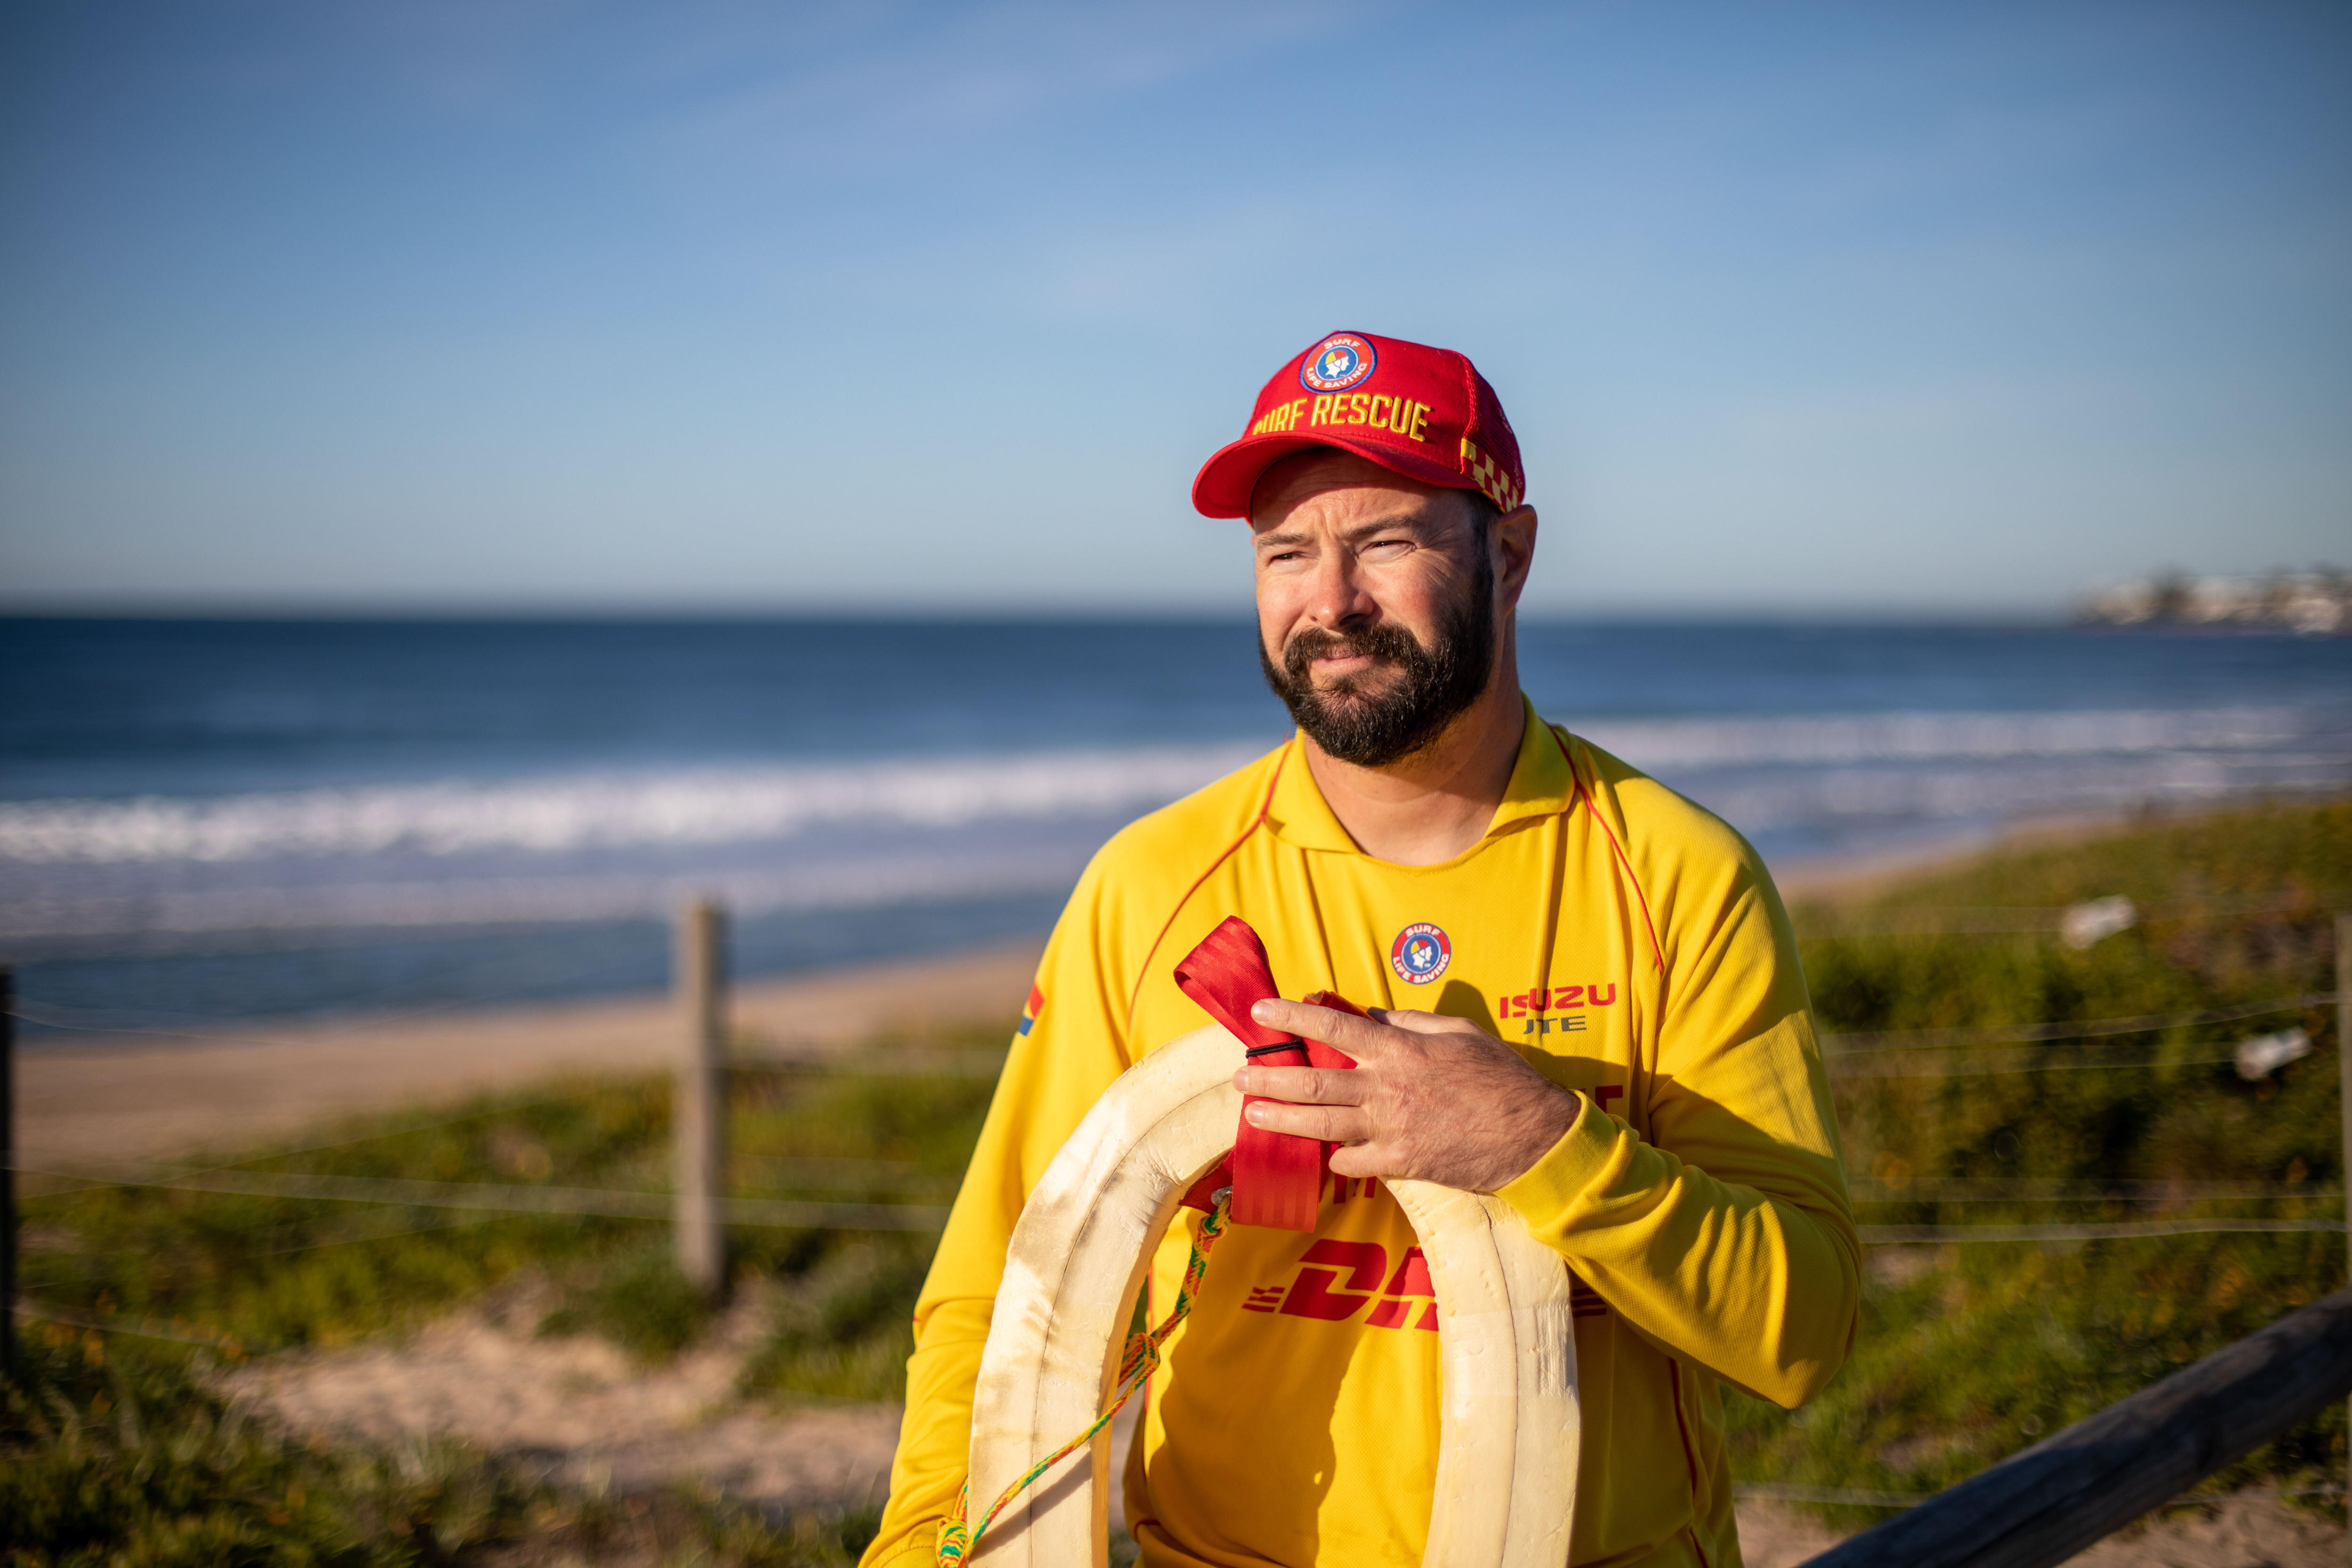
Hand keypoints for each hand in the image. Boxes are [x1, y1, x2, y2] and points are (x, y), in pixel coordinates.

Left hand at [1235, 998, 1579, 1192]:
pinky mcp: (1401, 1163)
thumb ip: (1412, 1023)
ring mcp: (1391, 1129)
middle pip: (1313, 1080)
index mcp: (1400, 1049)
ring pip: (1321, 1124)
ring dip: (1281, 1120)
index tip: (1261, 1012)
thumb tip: (1375, 1018)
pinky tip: (1322, 1154)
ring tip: (1251, 1116)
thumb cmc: (1501, 1078)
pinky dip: (1335, 1157)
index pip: (1333, 1025)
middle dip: (1270, 1078)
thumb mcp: (1460, 1032)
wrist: (1534, 1135)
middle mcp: (1386, 1088)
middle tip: (1239, 1077)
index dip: (1292, 1016)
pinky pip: (1353, 1162)